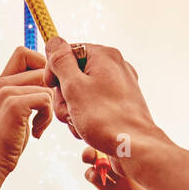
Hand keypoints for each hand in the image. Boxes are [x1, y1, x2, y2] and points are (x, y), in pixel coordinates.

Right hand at [0, 47, 53, 175]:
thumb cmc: (5, 142)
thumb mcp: (15, 111)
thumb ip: (26, 94)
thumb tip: (50, 82)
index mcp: (0, 82)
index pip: (24, 53)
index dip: (42, 65)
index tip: (45, 90)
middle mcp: (1, 82)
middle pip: (41, 66)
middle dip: (51, 87)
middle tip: (46, 110)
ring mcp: (6, 92)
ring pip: (46, 85)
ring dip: (50, 107)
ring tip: (39, 125)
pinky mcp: (14, 105)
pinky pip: (46, 99)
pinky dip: (47, 117)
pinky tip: (36, 132)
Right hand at [43, 38, 160, 156]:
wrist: (134, 147)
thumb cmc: (105, 119)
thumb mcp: (74, 86)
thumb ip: (61, 61)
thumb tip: (54, 42)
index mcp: (104, 56)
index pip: (67, 52)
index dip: (55, 71)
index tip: (55, 88)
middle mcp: (114, 66)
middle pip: (73, 74)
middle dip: (65, 96)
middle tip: (71, 111)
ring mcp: (118, 86)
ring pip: (81, 93)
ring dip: (73, 110)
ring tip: (81, 124)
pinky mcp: (120, 104)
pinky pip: (93, 105)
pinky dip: (85, 117)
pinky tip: (89, 130)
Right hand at [82, 148, 188, 189]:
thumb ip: (133, 173)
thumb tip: (117, 152)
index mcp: (142, 177)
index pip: (122, 157)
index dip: (110, 148)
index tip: (102, 141)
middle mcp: (129, 188)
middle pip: (106, 166)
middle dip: (94, 158)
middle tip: (88, 155)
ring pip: (97, 182)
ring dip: (92, 175)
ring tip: (93, 176)